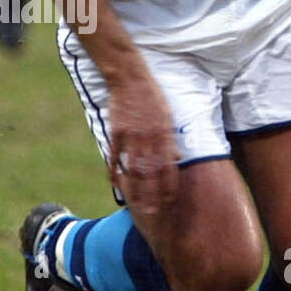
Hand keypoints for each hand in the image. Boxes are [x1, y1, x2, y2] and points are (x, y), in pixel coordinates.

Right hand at [107, 74, 180, 216]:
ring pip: (134, 168)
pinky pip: (115, 155)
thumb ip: (170, 139)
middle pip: (152, 173)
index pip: (169, 166)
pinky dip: (114, 170)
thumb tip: (178, 156)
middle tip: (153, 213)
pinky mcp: (117, 131)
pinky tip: (113, 183)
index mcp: (164, 135)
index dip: (170, 185)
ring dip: (135, 189)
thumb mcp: (167, 115)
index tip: (170, 201)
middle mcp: (150, 138)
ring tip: (134, 205)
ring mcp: (132, 136)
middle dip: (153, 195)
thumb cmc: (152, 96)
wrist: (130, 78)